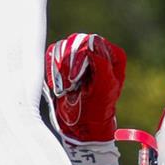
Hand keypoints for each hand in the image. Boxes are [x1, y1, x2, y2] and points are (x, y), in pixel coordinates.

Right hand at [45, 33, 126, 164]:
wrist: (83, 124)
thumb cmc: (98, 108)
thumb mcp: (105, 87)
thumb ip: (102, 64)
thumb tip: (90, 46)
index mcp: (112, 54)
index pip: (92, 41)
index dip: (80, 57)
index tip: (75, 79)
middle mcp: (97, 51)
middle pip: (75, 41)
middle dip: (68, 64)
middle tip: (69, 86)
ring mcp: (80, 54)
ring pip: (63, 46)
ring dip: (60, 69)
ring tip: (65, 89)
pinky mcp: (65, 60)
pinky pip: (53, 54)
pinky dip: (52, 69)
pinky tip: (59, 86)